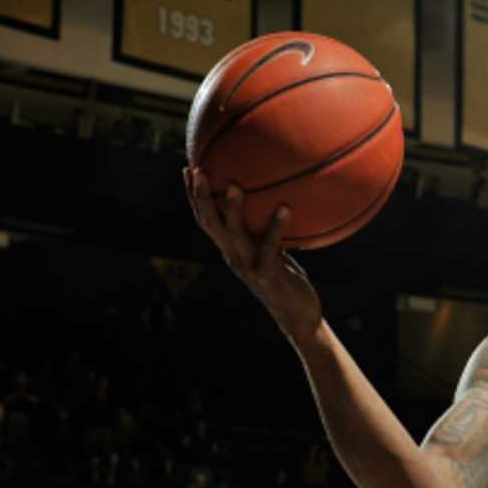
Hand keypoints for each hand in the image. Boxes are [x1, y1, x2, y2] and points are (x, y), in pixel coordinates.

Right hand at [183, 167, 322, 343]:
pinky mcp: (267, 275)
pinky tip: (285, 207)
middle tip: (198, 169)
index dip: (195, 197)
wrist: (297, 318)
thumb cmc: (287, 280)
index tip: (189, 169)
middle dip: (201, 196)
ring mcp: (248, 266)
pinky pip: (270, 247)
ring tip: (234, 185)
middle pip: (210, 223)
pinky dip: (277, 226)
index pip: (206, 220)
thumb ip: (265, 231)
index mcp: (231, 250)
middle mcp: (234, 257)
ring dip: (232, 209)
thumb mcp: (272, 251)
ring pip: (234, 235)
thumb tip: (275, 200)